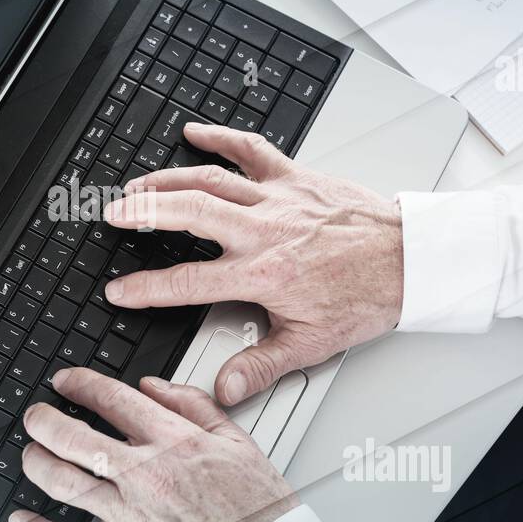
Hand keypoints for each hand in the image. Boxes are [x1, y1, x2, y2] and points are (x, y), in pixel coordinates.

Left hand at [8, 367, 297, 521]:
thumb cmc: (257, 504)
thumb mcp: (238, 441)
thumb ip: (194, 405)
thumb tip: (155, 385)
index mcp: (173, 441)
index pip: (112, 399)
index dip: (80, 383)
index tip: (65, 380)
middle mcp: (145, 473)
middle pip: (74, 437)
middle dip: (44, 420)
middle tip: (34, 414)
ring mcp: (131, 512)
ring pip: (64, 481)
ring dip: (37, 464)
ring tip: (30, 454)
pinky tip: (23, 517)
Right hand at [102, 123, 403, 405]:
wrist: (409, 259)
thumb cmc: (365, 297)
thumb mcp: (312, 343)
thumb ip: (261, 366)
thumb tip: (224, 390)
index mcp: (262, 273)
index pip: (189, 281)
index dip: (147, 287)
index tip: (119, 290)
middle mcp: (262, 230)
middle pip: (189, 212)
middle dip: (144, 211)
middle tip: (113, 214)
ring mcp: (277, 198)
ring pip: (210, 179)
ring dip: (168, 179)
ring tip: (138, 185)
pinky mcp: (295, 176)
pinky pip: (251, 149)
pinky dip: (220, 136)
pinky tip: (194, 132)